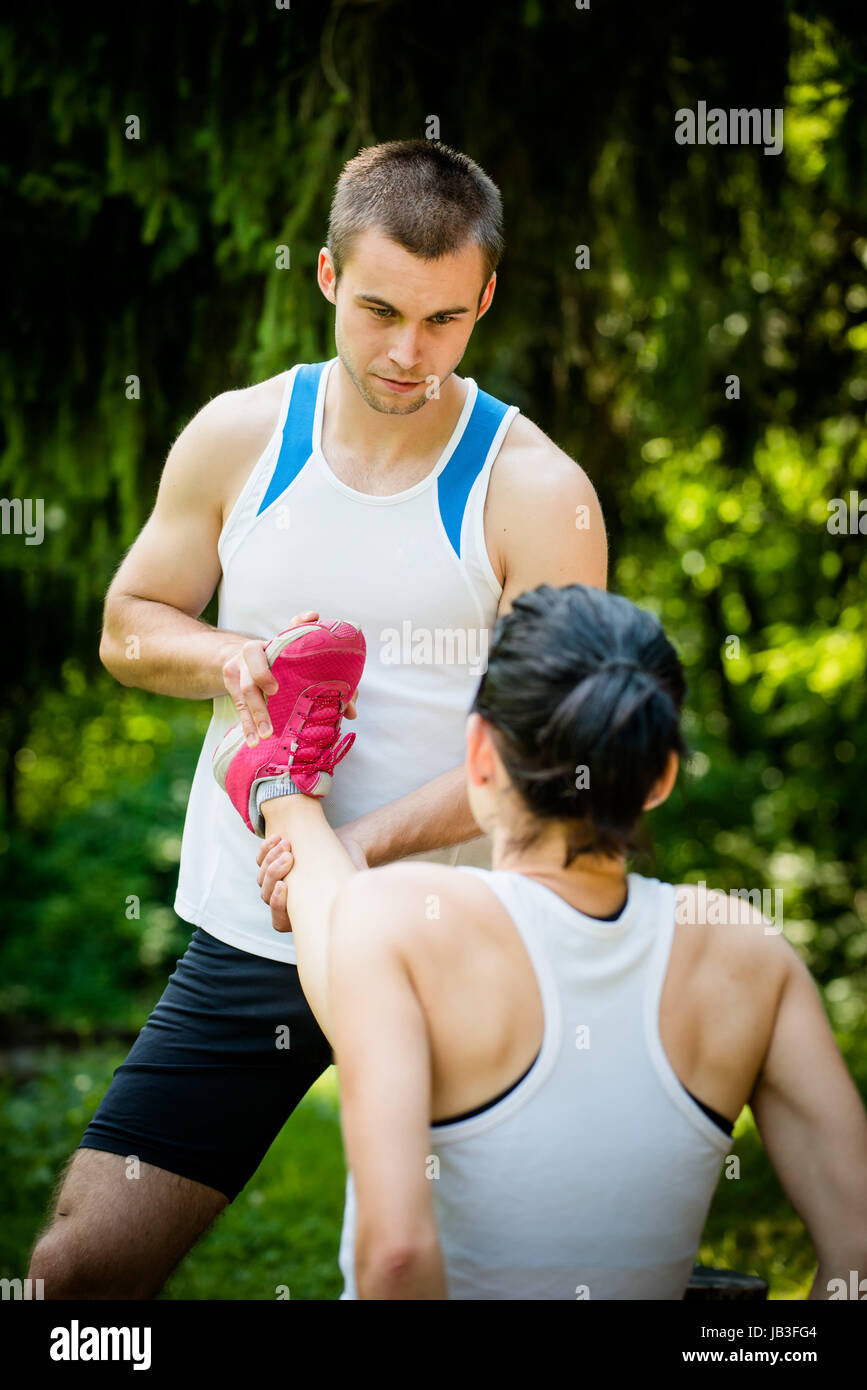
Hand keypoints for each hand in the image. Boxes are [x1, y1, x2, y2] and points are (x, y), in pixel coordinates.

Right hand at [221, 611, 358, 747]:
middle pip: (253, 666)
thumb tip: (352, 710)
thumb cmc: (283, 661)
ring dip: (255, 714)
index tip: (282, 678)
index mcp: (278, 642)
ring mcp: (239, 669)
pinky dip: (247, 726)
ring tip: (266, 735)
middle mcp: (254, 652)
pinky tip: (254, 740)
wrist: (243, 658)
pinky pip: (238, 707)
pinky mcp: (232, 687)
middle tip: (274, 694)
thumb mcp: (303, 663)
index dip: (294, 633)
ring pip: (244, 691)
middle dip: (262, 681)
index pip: (287, 631)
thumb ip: (330, 683)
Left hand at [256, 827, 369, 934]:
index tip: (285, 885)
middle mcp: (287, 903)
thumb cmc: (353, 870)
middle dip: (274, 874)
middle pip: (266, 895)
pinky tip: (278, 837)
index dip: (277, 905)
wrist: (347, 848)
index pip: (279, 921)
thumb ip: (351, 900)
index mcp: (302, 916)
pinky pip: (260, 860)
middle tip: (290, 857)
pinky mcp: (274, 866)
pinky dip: (266, 849)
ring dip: (270, 859)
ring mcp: (278, 884)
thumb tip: (354, 911)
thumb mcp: (355, 886)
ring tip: (287, 842)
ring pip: (262, 877)